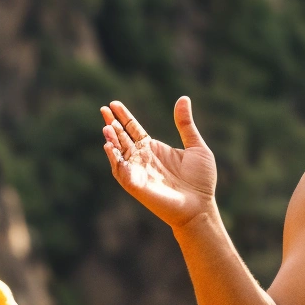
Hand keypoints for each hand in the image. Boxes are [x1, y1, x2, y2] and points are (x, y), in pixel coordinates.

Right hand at [102, 97, 217, 230]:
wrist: (200, 206)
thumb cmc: (201, 180)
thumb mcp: (196, 147)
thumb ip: (185, 124)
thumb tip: (183, 98)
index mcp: (154, 149)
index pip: (133, 129)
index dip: (123, 116)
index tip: (113, 103)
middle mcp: (142, 159)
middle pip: (121, 138)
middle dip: (111, 124)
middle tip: (103, 109)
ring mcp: (138, 171)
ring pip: (118, 152)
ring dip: (111, 140)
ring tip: (107, 127)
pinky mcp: (135, 184)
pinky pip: (120, 170)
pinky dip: (113, 158)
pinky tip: (109, 146)